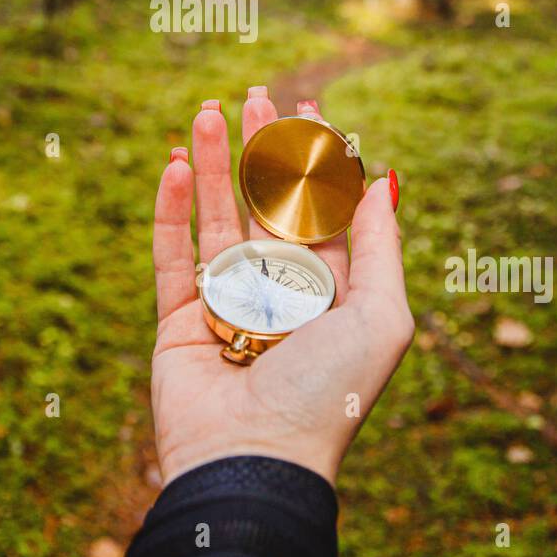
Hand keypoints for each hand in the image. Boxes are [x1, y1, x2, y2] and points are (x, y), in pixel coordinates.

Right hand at [151, 89, 413, 486]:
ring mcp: (226, 302)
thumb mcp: (381, 317)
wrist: (255, 462)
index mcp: (330, 290)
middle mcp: (278, 290)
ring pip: (217, 217)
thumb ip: (378, 247)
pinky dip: (172, 209)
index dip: (315, 156)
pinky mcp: (178, 319)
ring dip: (214, 162)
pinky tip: (178, 163)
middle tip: (254, 94)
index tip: (309, 104)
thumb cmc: (327, 393)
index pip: (320, 207)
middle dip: (262, 147)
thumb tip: (383, 179)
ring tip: (208, 109)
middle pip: (266, 202)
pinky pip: (172, 254)